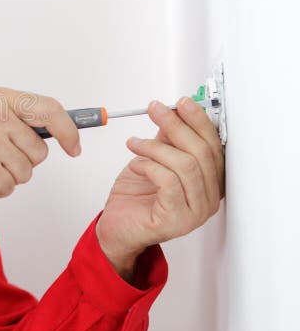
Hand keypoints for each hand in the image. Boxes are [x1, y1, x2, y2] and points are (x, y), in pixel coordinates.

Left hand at [96, 97, 225, 278]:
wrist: (117, 228)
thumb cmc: (136, 198)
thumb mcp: (154, 160)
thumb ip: (168, 140)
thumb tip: (174, 112)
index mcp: (209, 182)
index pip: (213, 146)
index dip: (199, 121)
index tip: (182, 103)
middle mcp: (209, 198)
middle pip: (201, 152)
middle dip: (177, 125)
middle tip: (155, 110)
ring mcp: (196, 212)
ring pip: (185, 165)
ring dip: (156, 147)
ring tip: (134, 143)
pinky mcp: (177, 220)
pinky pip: (168, 181)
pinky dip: (148, 166)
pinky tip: (135, 164)